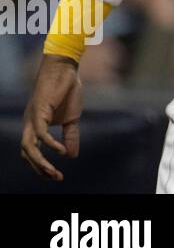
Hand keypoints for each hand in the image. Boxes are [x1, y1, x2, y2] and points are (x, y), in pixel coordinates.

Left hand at [19, 55, 82, 180]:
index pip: (31, 152)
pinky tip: (61, 151)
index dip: (40, 166)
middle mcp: (29, 124)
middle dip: (40, 169)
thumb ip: (71, 136)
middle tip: (57, 177)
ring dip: (40, 163)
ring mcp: (32, 118)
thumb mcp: (72, 119)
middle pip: (26, 154)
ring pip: (28, 148)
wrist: (65, 69)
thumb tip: (71, 156)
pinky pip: (41, 134)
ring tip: (55, 171)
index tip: (57, 175)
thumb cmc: (67, 91)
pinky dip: (50, 145)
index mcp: (35, 126)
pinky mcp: (39, 112)